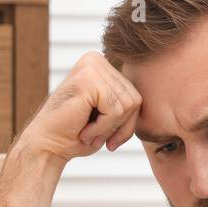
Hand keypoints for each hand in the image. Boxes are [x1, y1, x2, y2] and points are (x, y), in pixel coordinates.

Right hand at [14, 51, 141, 163]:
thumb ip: (127, 103)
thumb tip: (161, 93)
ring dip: (109, 128)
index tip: (109, 139)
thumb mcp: (109, 116)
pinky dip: (103, 128)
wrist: (47, 146)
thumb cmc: (76, 135)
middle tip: (95, 136)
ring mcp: (91, 66)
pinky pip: (116, 110)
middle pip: (135, 99)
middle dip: (121, 127)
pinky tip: (83, 130)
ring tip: (87, 132)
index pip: (136, 95)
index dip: (127, 123)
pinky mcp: (88, 79)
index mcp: (101, 65)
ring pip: (127, 105)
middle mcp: (96, 60)